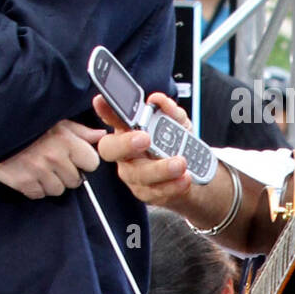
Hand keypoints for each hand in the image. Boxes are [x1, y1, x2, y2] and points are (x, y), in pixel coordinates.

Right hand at [0, 119, 100, 198]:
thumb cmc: (26, 122)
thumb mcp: (56, 120)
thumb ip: (80, 131)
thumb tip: (100, 136)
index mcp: (66, 140)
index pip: (92, 163)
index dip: (84, 161)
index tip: (75, 157)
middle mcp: (55, 158)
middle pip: (76, 180)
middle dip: (68, 173)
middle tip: (55, 162)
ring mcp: (39, 172)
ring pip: (59, 190)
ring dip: (52, 182)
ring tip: (41, 168)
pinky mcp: (23, 183)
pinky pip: (39, 194)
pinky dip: (36, 187)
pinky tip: (30, 174)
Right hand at [94, 92, 194, 209]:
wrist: (193, 174)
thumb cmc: (176, 145)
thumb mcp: (179, 124)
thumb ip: (170, 111)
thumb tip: (158, 100)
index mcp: (128, 131)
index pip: (112, 119)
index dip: (104, 111)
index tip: (101, 101)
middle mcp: (125, 153)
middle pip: (111, 149)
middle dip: (126, 143)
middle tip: (145, 138)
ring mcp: (133, 175)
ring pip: (138, 174)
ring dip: (160, 169)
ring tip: (180, 163)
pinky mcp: (146, 193)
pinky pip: (155, 192)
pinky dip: (173, 185)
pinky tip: (184, 179)